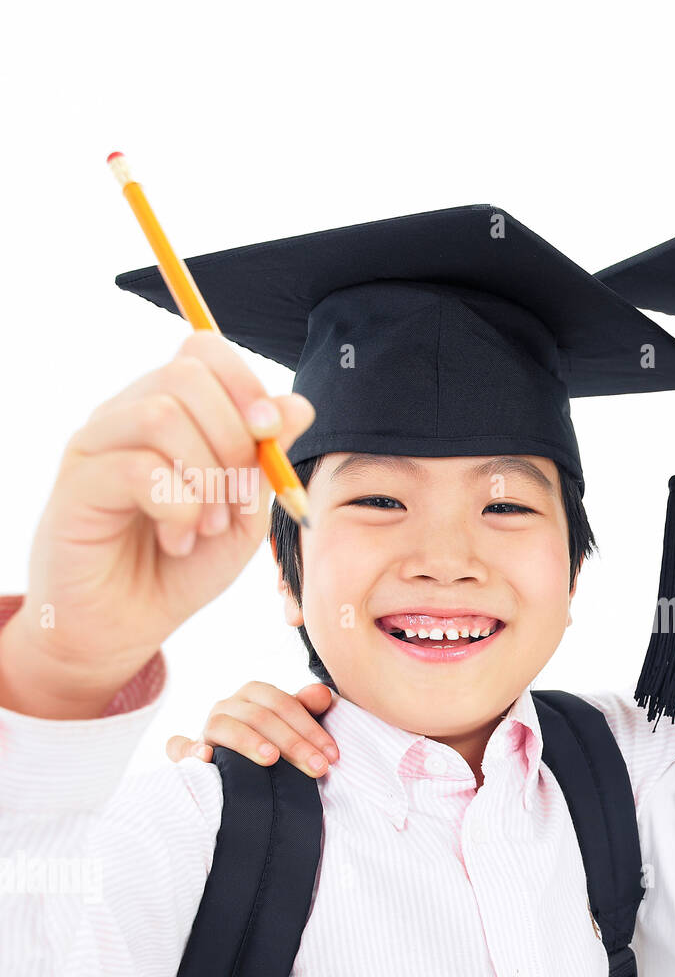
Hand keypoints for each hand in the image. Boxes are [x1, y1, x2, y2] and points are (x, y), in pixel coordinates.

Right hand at [0, 332, 313, 716]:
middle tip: (236, 500)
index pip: (203, 351)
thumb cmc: (183, 566)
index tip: (271, 435)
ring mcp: (96, 445)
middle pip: (187, 376)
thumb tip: (296, 404)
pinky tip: (177, 539)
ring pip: (162, 415)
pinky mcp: (76, 484)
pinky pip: (139, 468)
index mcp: (170, 412)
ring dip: (206, 478)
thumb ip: (266, 459)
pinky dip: (178, 508)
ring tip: (207, 525)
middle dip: (234, 440)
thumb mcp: (244, 512)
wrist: (127, 625)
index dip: (246, 383)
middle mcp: (127, 415)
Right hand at [167, 680, 338, 775]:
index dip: (311, 729)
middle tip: (317, 769)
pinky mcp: (188, 749)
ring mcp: (206, 726)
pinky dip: (188, 750)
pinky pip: (179, 747)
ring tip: (271, 760)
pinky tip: (205, 759)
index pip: (285, 705)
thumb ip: (308, 708)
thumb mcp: (293, 724)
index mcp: (256, 694)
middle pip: (262, 718)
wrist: (240, 763)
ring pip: (225, 727)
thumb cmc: (274, 739)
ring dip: (248, 742)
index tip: (332, 756)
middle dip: (293, 743)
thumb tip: (322, 694)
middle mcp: (229, 705)